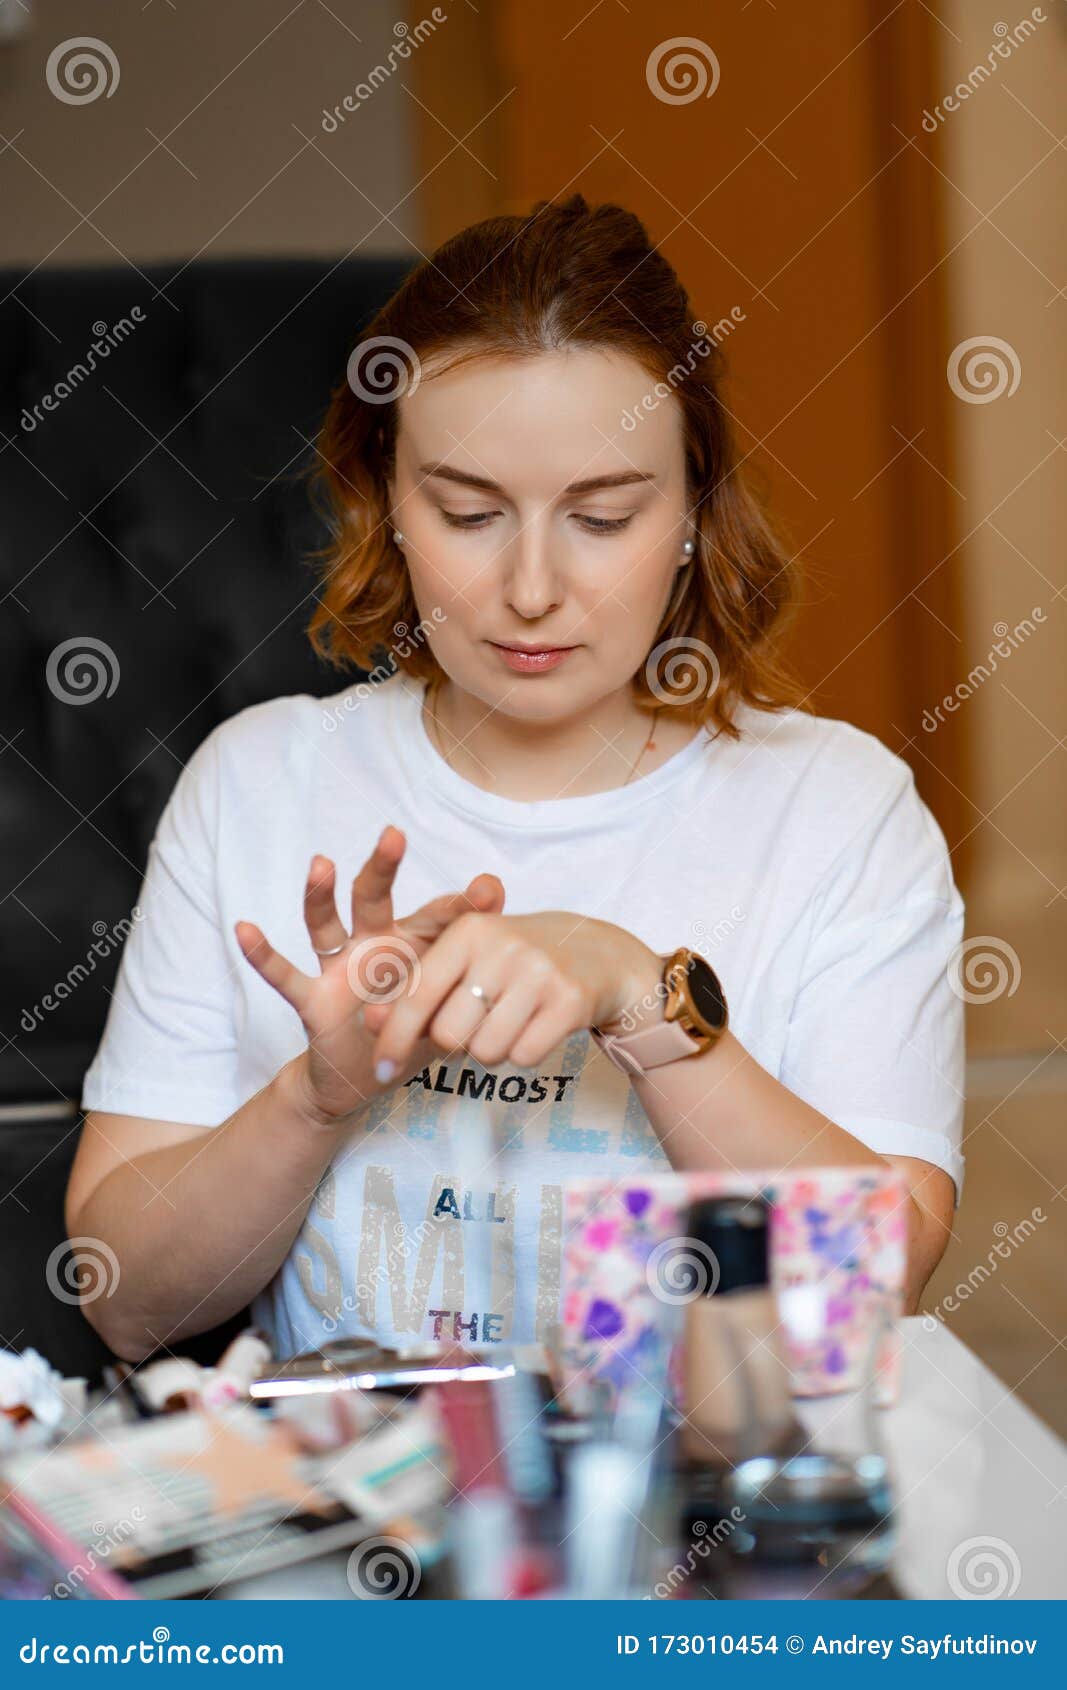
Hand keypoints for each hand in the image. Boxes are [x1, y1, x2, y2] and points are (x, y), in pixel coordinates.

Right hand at [234, 826, 504, 1125]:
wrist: (368, 1077)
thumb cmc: (417, 1029)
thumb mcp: (452, 1003)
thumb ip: (474, 971)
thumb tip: (509, 936)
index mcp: (412, 945)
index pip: (436, 916)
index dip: (461, 906)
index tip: (488, 890)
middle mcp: (373, 945)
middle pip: (372, 898)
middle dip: (382, 867)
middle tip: (393, 834)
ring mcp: (339, 968)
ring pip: (325, 924)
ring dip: (320, 895)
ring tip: (320, 862)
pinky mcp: (313, 998)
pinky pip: (284, 975)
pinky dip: (263, 954)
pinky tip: (245, 928)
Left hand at [362, 910, 662, 1081]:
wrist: (599, 955)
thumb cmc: (515, 962)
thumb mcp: (468, 960)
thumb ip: (419, 991)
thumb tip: (371, 1025)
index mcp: (468, 930)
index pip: (417, 994)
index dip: (394, 1037)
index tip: (380, 1068)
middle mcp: (502, 946)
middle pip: (450, 1034)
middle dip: (457, 1042)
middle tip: (477, 1023)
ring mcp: (539, 972)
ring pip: (487, 1051)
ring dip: (492, 1049)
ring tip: (510, 1019)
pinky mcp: (570, 1001)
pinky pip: (524, 1056)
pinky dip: (524, 1051)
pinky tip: (536, 1024)